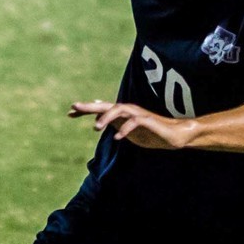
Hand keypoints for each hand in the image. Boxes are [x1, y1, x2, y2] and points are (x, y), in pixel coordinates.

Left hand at [68, 100, 194, 149]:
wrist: (173, 135)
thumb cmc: (150, 132)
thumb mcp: (127, 130)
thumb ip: (113, 123)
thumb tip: (97, 119)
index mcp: (121, 114)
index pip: (101, 109)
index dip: (85, 109)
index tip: (69, 113)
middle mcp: (128, 111)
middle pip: (106, 105)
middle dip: (90, 106)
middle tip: (74, 107)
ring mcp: (138, 114)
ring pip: (119, 110)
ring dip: (107, 117)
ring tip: (96, 128)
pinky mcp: (148, 121)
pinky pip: (135, 122)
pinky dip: (125, 129)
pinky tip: (118, 137)